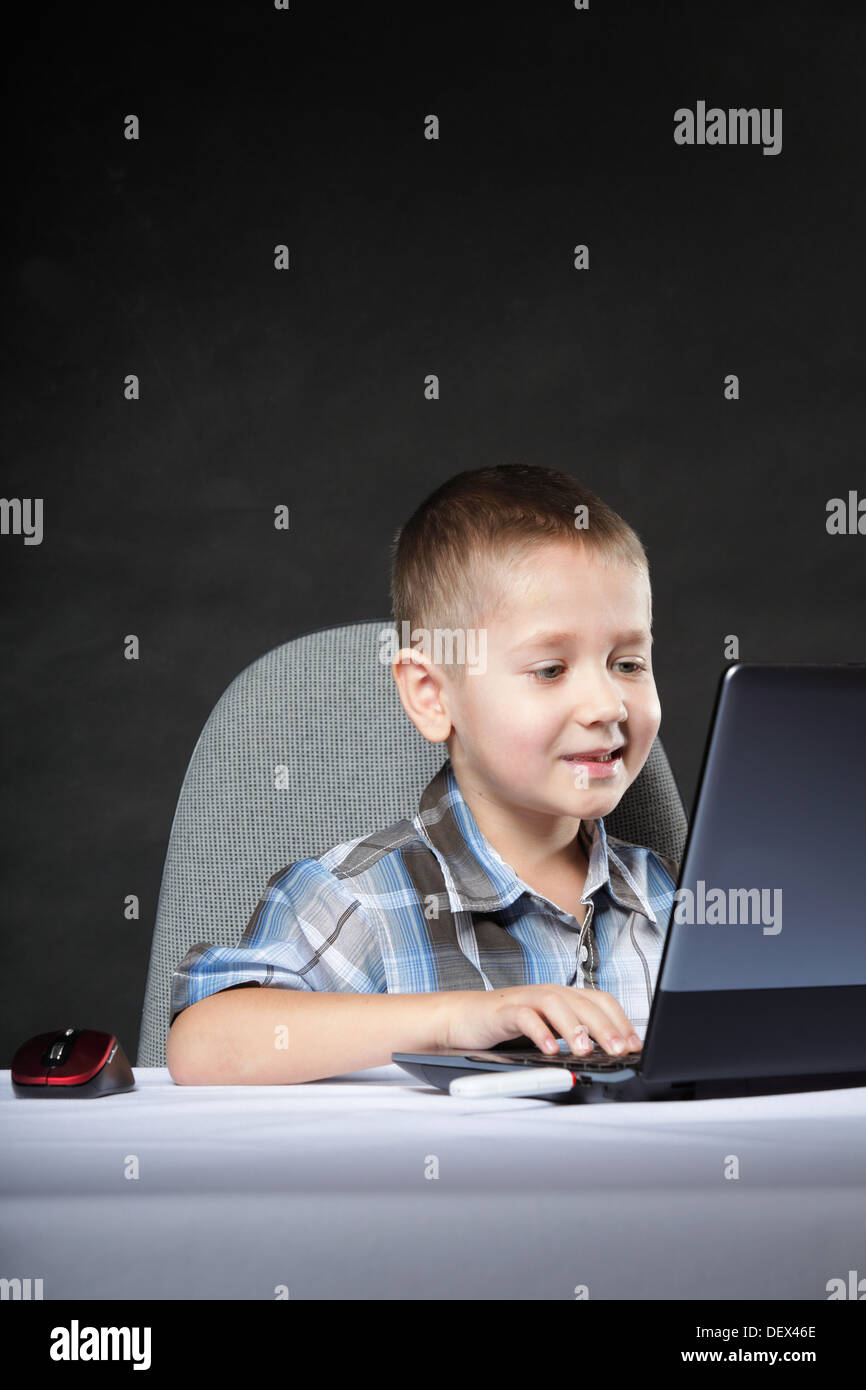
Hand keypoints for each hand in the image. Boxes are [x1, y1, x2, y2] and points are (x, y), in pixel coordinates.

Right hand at [438, 985, 642, 1057]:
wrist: (465, 1018)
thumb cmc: (508, 1026)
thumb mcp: (548, 1030)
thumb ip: (573, 1037)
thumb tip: (608, 1055)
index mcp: (564, 997)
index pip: (601, 1002)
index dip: (620, 1021)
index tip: (634, 1045)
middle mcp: (548, 994)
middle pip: (583, 1003)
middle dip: (605, 1027)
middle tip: (619, 1050)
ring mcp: (526, 1000)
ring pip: (556, 1005)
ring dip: (574, 1028)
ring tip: (586, 1051)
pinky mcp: (504, 1011)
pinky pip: (524, 1017)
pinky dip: (539, 1032)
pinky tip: (549, 1050)